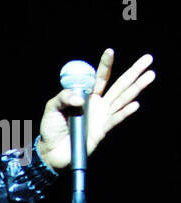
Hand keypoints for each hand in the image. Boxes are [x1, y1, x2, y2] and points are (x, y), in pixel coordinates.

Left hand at [37, 49, 154, 169]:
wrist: (51, 150)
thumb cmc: (51, 127)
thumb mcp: (52, 107)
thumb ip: (64, 97)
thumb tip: (81, 97)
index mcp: (86, 95)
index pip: (100, 77)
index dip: (105, 64)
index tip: (110, 51)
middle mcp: (98, 103)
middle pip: (119, 84)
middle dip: (134, 72)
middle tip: (148, 59)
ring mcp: (102, 116)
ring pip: (123, 98)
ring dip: (137, 87)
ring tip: (150, 75)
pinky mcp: (103, 130)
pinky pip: (116, 119)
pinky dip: (125, 112)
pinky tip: (135, 104)